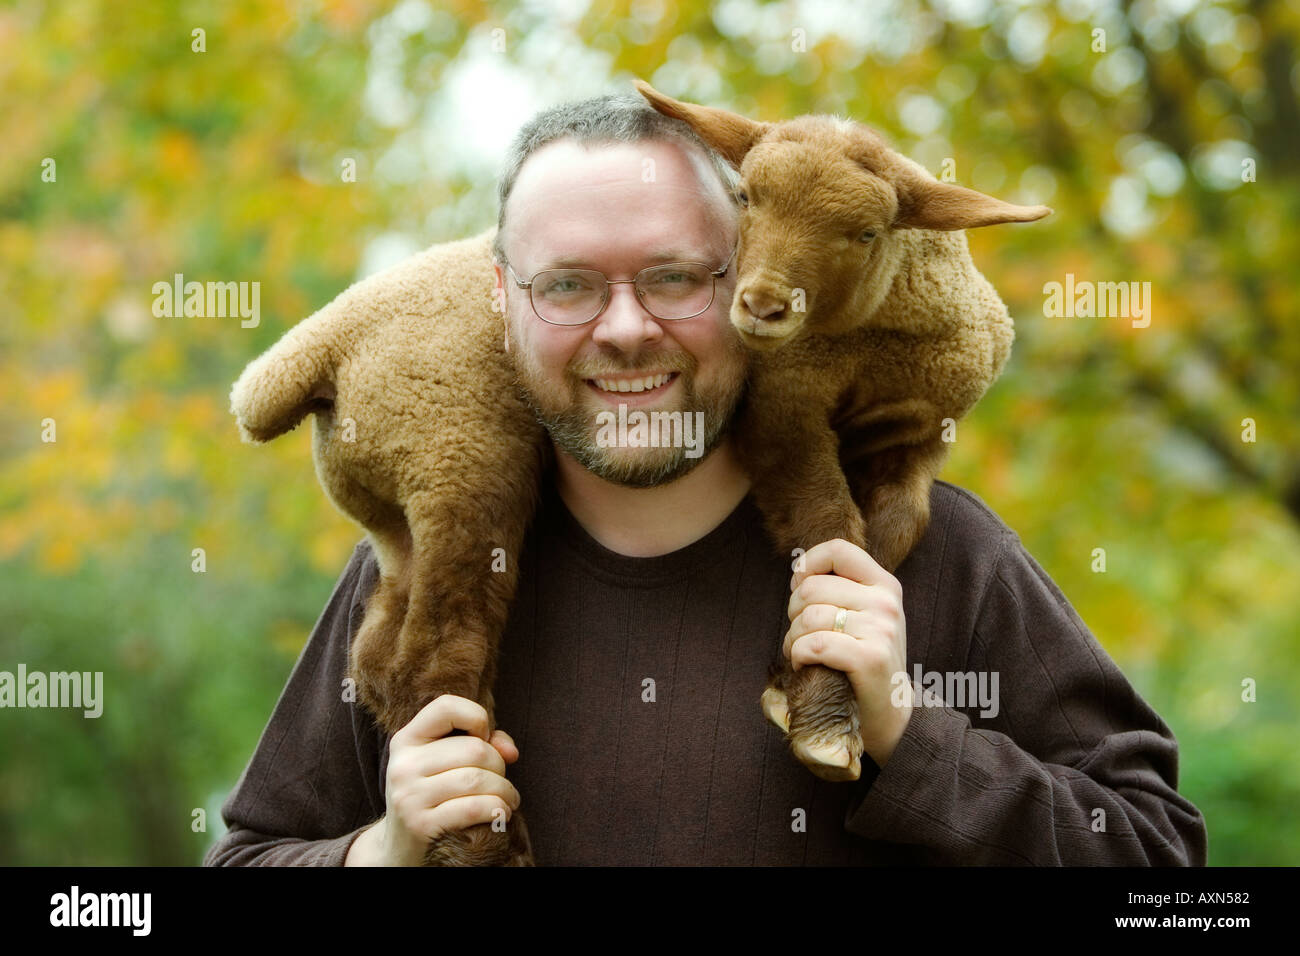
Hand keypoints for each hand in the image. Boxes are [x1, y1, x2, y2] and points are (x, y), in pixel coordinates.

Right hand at [346, 694, 520, 865]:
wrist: (400, 847)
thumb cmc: (433, 796)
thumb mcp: (445, 763)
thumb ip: (481, 743)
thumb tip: (510, 751)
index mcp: (406, 740)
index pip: (446, 706)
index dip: (476, 717)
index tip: (482, 738)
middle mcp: (403, 765)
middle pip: (474, 750)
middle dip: (498, 765)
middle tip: (500, 781)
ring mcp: (409, 796)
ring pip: (477, 779)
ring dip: (504, 790)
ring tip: (508, 799)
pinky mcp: (421, 825)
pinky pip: (474, 807)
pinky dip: (498, 809)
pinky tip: (501, 813)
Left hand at [784, 538, 914, 766]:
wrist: (890, 714)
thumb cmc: (863, 662)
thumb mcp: (862, 616)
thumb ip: (838, 590)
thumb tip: (798, 572)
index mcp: (884, 585)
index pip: (838, 550)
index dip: (808, 565)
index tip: (798, 587)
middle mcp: (886, 602)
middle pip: (812, 588)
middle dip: (793, 613)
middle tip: (800, 634)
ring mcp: (882, 630)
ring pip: (809, 617)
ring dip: (792, 639)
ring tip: (802, 652)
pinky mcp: (871, 658)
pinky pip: (815, 644)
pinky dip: (799, 655)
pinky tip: (805, 664)